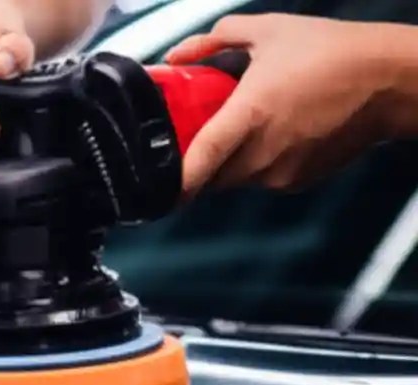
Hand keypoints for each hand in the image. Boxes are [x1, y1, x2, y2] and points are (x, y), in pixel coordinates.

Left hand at [167, 14, 402, 194]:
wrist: (391, 81)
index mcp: (251, 114)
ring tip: (243, 128)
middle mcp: (264, 151)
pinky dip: (258, 164)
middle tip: (197, 136)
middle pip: (211, 175)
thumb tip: (177, 55)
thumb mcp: (268, 31)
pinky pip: (263, 179)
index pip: (204, 156)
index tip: (158, 188)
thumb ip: (214, 41)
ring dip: (228, 162)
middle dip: (198, 163)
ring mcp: (283, 170)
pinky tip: (275, 134)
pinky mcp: (300, 181)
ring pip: (236, 179)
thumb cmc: (332, 51)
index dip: (178, 178)